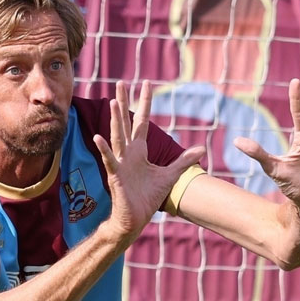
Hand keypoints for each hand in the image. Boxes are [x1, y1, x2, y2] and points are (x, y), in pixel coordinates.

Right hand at [91, 82, 206, 246]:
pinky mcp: (115, 176)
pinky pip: (109, 161)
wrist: (135, 219)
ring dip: (115, 120)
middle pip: (125, 123)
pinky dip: (104, 150)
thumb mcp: (169, 176)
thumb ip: (183, 161)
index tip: (146, 84)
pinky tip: (98, 137)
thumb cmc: (148, 198)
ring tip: (114, 101)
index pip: (141, 121)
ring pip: (117, 137)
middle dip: (124, 102)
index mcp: (139, 151)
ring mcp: (120, 163)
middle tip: (121, 81)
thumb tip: (201, 149)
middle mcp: (127, 153)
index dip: (144, 103)